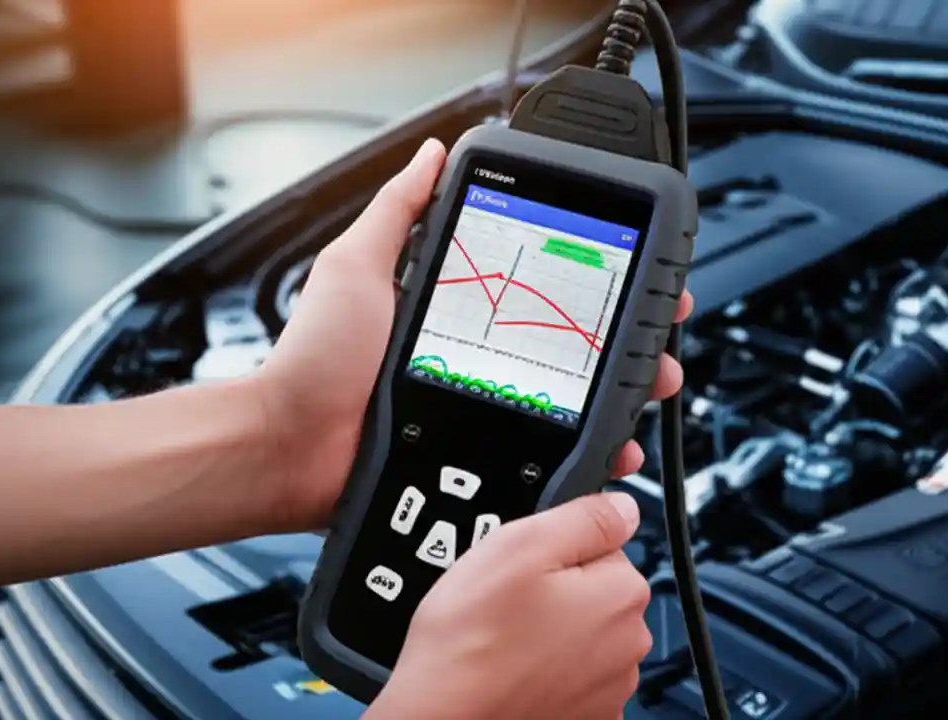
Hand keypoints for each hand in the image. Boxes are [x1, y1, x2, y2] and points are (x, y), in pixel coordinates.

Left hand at [256, 139, 693, 530]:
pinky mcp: (483, 465)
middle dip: (626, 344)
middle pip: (573, 348)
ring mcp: (487, 413)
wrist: (290, 448)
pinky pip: (551, 461)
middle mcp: (481, 361)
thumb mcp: (355, 267)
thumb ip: (397, 211)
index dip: (594, 283)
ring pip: (575, 406)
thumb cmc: (314, 361)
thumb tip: (429, 154)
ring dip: (622, 397)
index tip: (634, 275)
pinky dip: (590, 458)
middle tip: (657, 339)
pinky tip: (613, 451)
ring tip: (649, 387)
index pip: (543, 290)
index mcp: (459, 313)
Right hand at [368, 493, 651, 719]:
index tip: (524, 569)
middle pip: (596, 592)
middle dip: (558, 592)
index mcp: (622, 593)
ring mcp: (610, 688)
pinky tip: (514, 671)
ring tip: (506, 641)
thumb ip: (584, 518)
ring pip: (583, 636)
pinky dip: (548, 674)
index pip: (603, 546)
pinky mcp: (587, 716)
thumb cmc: (473, 644)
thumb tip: (622, 507)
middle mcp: (629, 644)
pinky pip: (573, 677)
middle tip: (507, 605)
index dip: (557, 551)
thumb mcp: (520, 547)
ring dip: (552, 634)